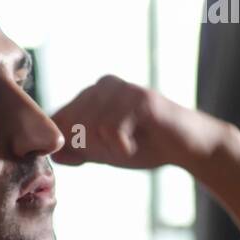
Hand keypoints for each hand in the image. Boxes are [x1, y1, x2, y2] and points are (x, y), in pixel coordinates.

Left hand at [49, 75, 234, 170]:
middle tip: (119, 151)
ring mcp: (122, 88)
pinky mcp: (140, 98)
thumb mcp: (104, 151)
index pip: (59, 121)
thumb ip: (78, 150)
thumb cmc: (145, 145)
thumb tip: (52, 153)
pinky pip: (111, 129)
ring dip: (109, 149)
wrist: (187, 146)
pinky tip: (136, 146)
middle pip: (71, 126)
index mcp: (92, 94)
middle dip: (90, 149)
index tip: (97, 155)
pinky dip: (122, 147)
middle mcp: (103, 85)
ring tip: (130, 147)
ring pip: (90, 128)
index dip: (70, 146)